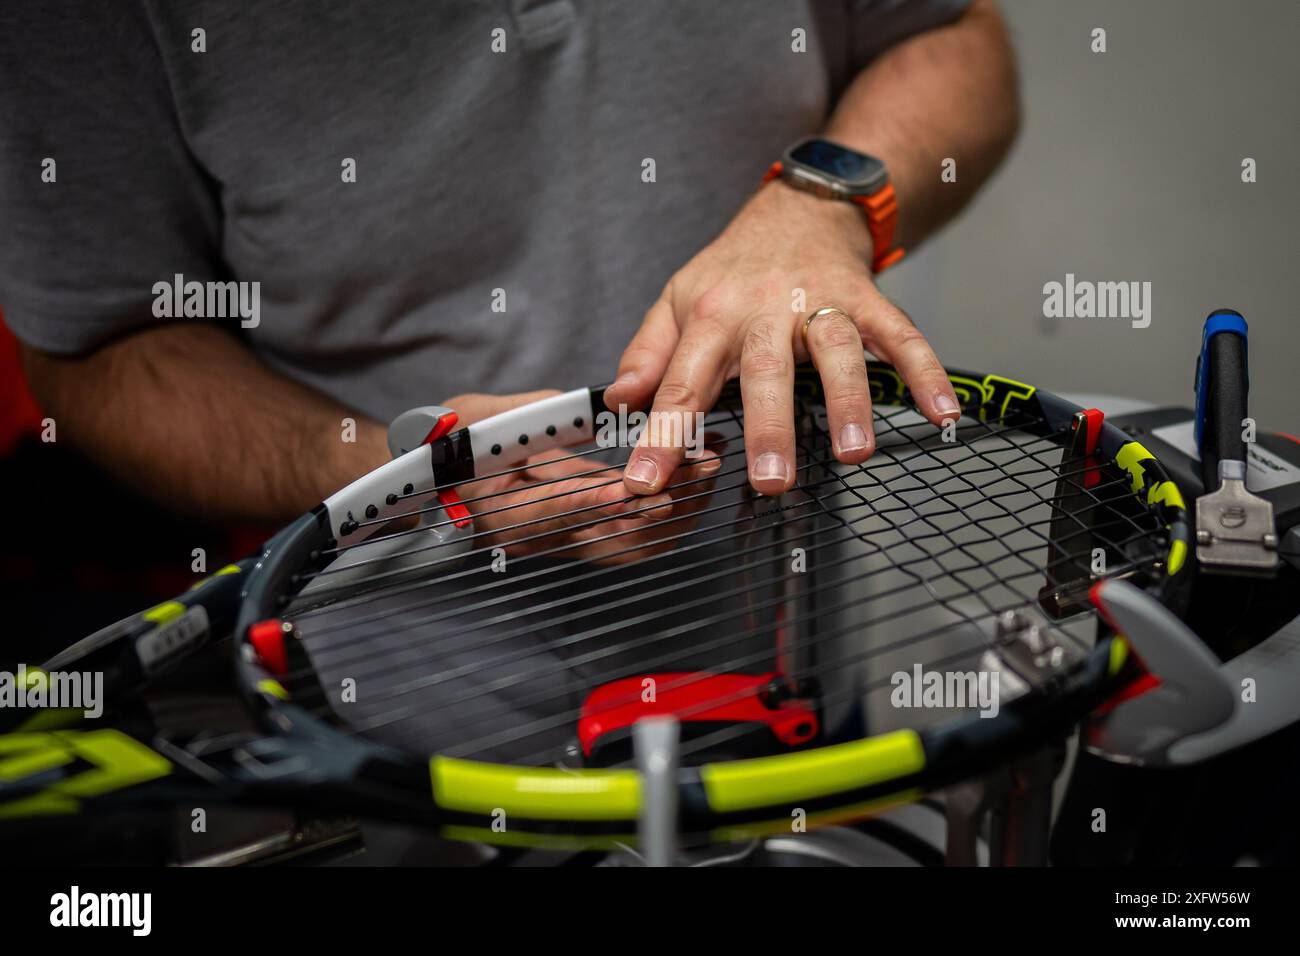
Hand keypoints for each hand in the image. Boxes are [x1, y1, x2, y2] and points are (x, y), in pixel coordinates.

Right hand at [443, 391, 723, 563]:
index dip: (595, 504)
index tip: (631, 490)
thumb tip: (591, 413)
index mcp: (506, 513)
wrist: (445, 470)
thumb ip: (537, 418)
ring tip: (708, 467)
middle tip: (699, 468)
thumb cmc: (460, 442)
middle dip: (662, 505)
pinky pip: (637, 535)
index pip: (556, 513)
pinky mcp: (588, 534)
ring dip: (678, 509)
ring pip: (634, 544)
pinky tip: (695, 479)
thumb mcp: (486, 418)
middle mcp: (541, 538)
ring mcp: (567, 540)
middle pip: (612, 540)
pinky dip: (671, 510)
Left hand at [605, 180, 960, 497]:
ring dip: (849, 401)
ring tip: (855, 453)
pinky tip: (942, 411)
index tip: (647, 484)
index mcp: (712, 315)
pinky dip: (925, 372)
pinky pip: (902, 336)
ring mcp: (822, 302)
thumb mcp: (676, 300)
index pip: (681, 384)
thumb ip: (647, 354)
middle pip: (766, 370)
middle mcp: (766, 309)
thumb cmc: (734, 268)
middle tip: (768, 482)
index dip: (661, 438)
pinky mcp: (868, 300)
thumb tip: (619, 402)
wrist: (799, 208)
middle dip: (769, 427)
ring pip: (838, 351)